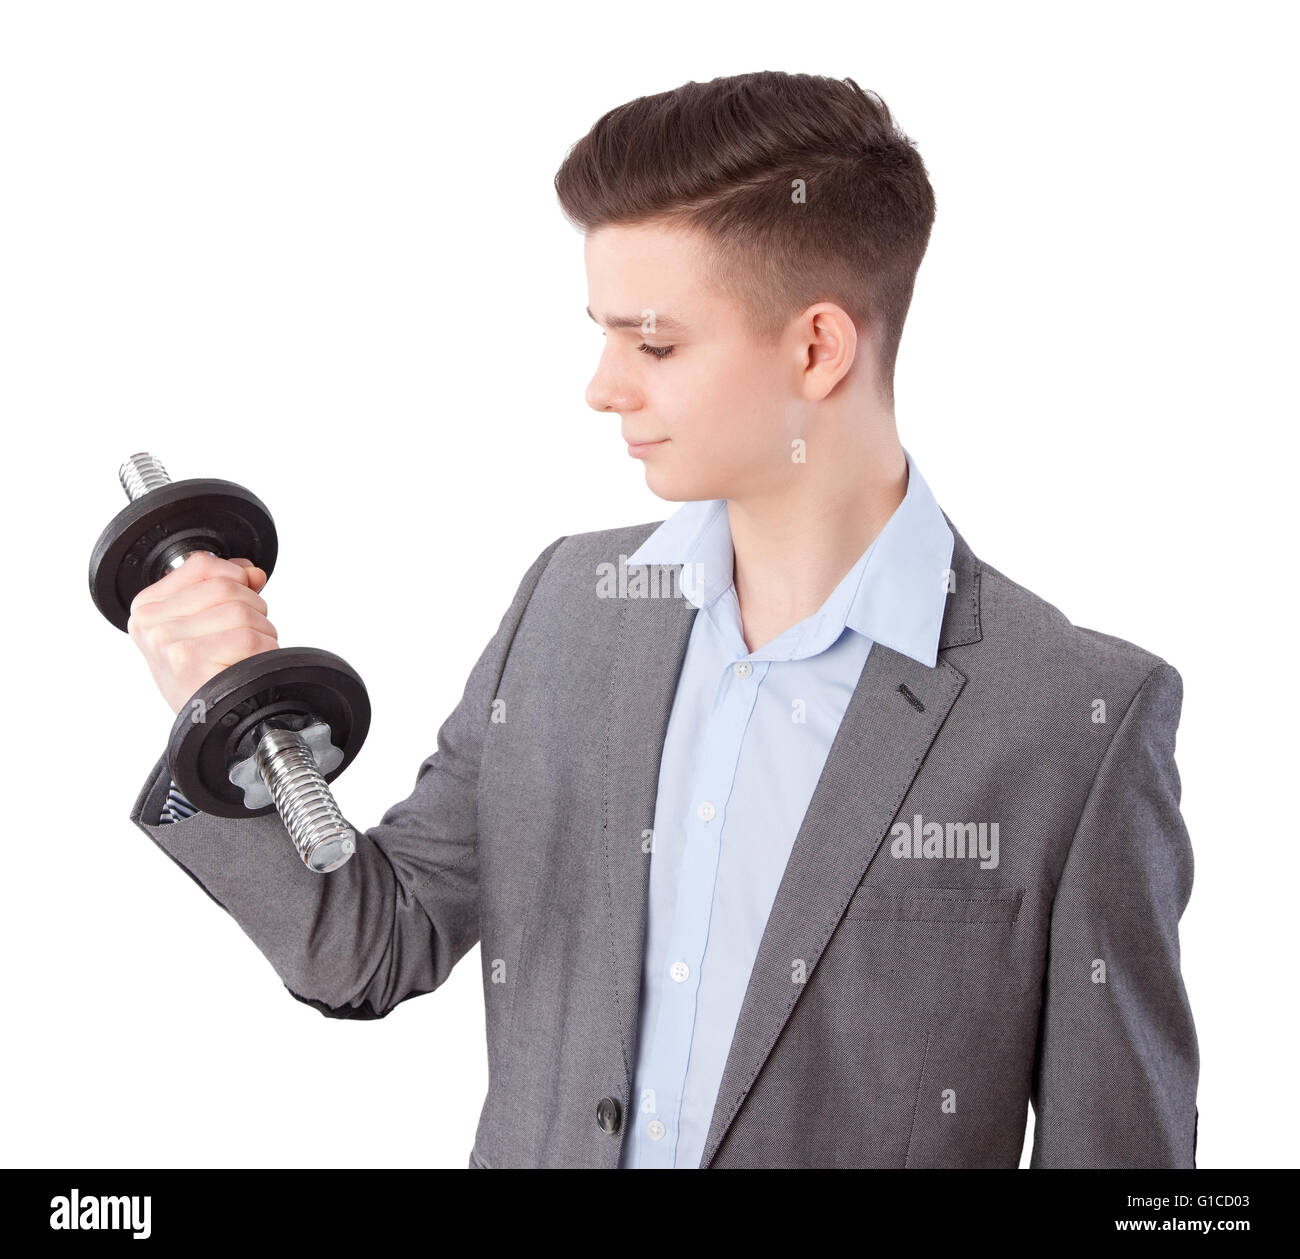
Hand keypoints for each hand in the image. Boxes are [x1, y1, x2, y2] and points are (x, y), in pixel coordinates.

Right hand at [126, 553, 277, 715]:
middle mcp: (151, 624)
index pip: (202, 564)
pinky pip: (249, 637)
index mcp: (147, 608)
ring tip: (244, 654)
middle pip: (226, 585)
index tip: (242, 596)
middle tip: (244, 636)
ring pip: (242, 610)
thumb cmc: (203, 676)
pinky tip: (246, 666)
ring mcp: (167, 642)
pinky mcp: (190, 660)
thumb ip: (223, 586)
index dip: (236, 575)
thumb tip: (253, 572)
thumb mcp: (201, 624)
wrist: (203, 723)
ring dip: (261, 631)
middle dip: (253, 607)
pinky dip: (263, 650)